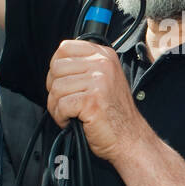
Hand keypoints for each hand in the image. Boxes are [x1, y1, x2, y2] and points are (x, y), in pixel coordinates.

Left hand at [45, 39, 144, 162]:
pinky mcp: (92, 100)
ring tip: (70, 114)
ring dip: (57, 106)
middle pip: (57, 68)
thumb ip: (83, 68)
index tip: (64, 82)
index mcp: (104, 56)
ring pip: (56, 88)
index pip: (65, 48)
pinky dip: (61, 117)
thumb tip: (55, 66)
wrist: (129, 138)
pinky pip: (61, 105)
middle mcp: (103, 64)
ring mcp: (99, 81)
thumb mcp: (103, 80)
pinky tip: (72, 120)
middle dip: (54, 89)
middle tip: (66, 102)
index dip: (57, 67)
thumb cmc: (114, 114)